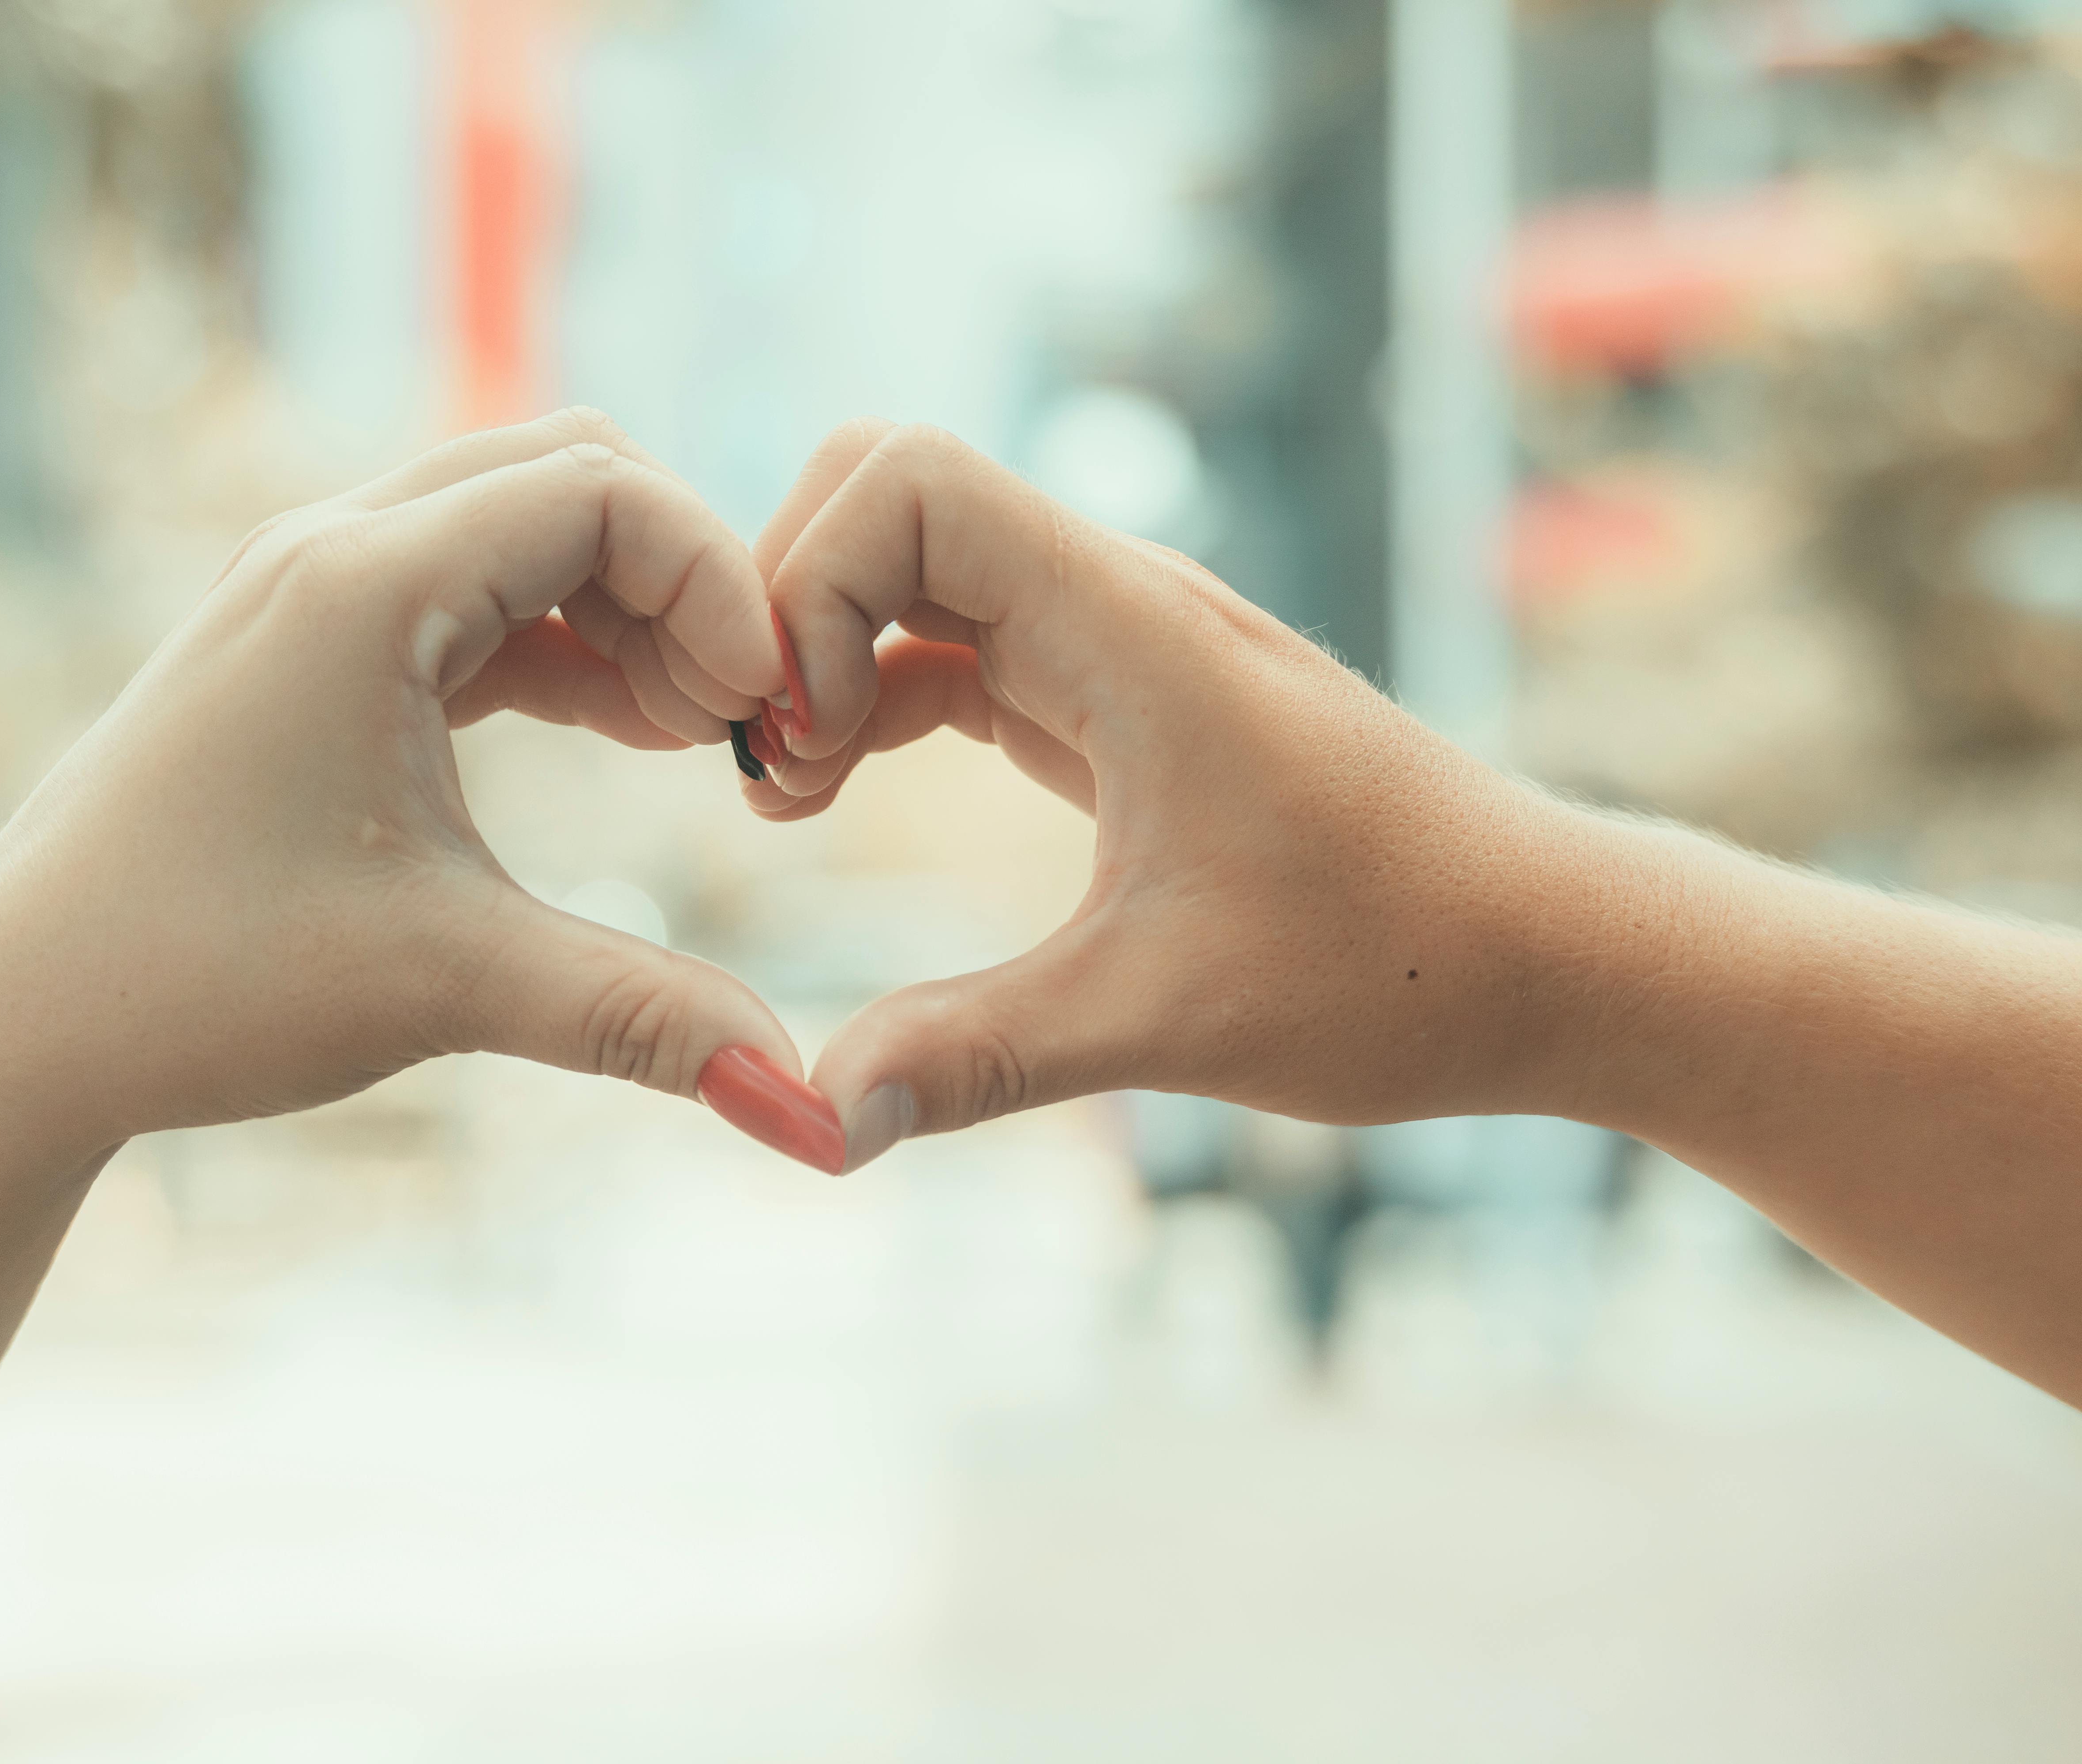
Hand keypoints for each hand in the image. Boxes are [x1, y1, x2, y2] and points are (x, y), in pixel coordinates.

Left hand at [0, 407, 842, 1168]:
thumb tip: (807, 1115)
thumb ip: (641, 1020)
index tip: (763, 715)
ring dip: (619, 606)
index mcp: (364, 585)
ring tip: (688, 737)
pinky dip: (554, 639)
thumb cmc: (197, 982)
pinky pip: (463, 591)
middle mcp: (327, 554)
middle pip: (567, 470)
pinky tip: (615, 732)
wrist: (9, 1024)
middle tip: (735, 723)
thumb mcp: (446, 986)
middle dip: (680, 578)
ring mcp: (301, 595)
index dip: (719, 584)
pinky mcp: (294, 653)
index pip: (604, 490)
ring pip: (513, 523)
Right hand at [745, 420, 1611, 1166]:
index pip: (908, 481)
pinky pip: (954, 648)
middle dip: (789, 604)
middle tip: (776, 766)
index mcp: (1129, 629)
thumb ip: (983, 1054)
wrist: (1552, 954)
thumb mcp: (1171, 1017)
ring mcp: (1112, 644)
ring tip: (791, 797)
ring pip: (912, 569)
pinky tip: (841, 796)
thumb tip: (818, 1126)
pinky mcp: (1114, 701)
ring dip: (824, 657)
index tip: (801, 745)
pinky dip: (874, 700)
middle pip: (884, 492)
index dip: (810, 583)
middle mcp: (1113, 603)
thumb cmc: (1400, 961)